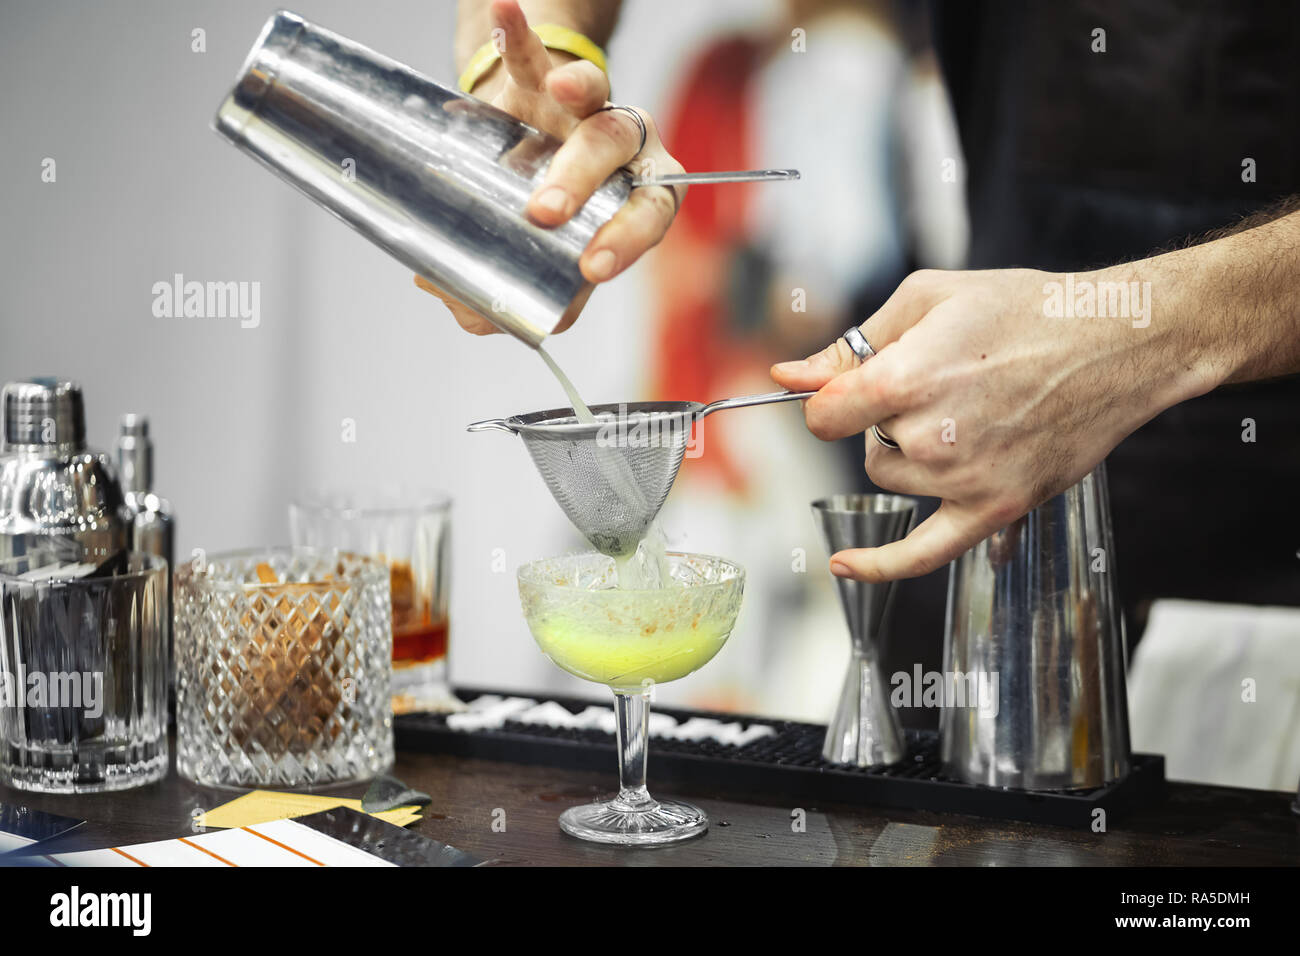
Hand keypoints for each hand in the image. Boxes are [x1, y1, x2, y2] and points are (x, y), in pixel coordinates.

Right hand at [419, 0, 684, 334]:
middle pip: (614, 153)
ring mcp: (584, 108)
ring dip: (577, 93)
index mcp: (637, 197)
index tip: (591, 268)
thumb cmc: (544, 215)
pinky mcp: (542, 74)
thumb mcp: (546, 253)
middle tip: (543, 212)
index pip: (648, 216)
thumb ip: (522, 289)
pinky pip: (535, 49)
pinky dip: (519, 30)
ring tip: (559, 93)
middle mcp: (624, 150)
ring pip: (593, 99)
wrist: (521, 148)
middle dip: (581, 181)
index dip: (626, 242)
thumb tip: (475, 315)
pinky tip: (503, 9)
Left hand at [771, 267, 1214, 581]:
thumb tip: (786, 376)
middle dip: (888, 416)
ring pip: (893, 478)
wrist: (1118, 343)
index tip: (850, 392)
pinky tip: (844, 564)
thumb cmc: (1024, 309)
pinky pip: (922, 554)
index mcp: (907, 380)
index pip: (824, 416)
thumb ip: (850, 345)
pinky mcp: (995, 509)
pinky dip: (881, 564)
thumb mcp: (927, 299)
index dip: (831, 401)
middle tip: (949, 380)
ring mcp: (963, 481)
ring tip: (968, 412)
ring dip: (910, 453)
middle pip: (866, 446)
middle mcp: (930, 438)